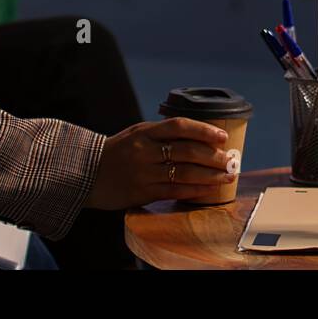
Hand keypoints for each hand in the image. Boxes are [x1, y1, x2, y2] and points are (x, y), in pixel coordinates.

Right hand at [85, 117, 233, 209]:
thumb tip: (198, 138)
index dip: (203, 130)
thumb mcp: (135, 135)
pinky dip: (195, 190)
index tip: (222, 136)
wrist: (85, 173)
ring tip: (228, 176)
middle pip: (186, 151)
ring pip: (184, 173)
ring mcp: (144, 172)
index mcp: (145, 132)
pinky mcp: (142, 192)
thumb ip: (161, 135)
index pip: (179, 126)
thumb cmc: (116, 153)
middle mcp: (145, 150)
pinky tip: (210, 189)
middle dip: (213, 156)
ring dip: (210, 175)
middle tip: (231, 160)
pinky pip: (175, 191)